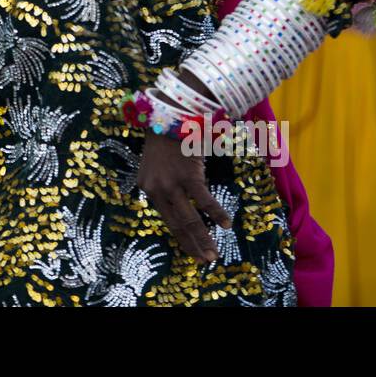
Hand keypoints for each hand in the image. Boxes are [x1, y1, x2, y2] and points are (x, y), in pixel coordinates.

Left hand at [137, 130, 231, 263]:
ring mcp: (172, 183)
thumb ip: (165, 187)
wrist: (170, 115)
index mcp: (148, 189)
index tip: (191, 252)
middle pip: (177, 224)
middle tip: (205, 260)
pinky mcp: (188, 175)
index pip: (166, 220)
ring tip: (213, 253)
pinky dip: (216, 213)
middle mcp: (157, 189)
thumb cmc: (167, 141)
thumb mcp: (157, 167)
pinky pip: (204, 200)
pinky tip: (227, 225)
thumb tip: (180, 207)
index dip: (180, 237)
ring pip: (189, 218)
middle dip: (192, 244)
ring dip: (203, 238)